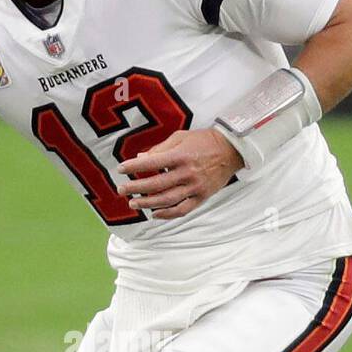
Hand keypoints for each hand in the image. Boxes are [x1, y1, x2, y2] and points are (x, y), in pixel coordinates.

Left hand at [116, 129, 243, 220]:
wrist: (231, 150)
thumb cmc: (203, 141)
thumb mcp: (180, 138)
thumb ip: (159, 149)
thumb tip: (140, 158)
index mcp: (180, 156)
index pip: (152, 163)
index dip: (134, 167)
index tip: (121, 169)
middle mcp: (187, 173)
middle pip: (156, 184)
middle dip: (136, 188)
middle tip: (122, 190)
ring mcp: (195, 187)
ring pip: (167, 200)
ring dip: (148, 203)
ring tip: (134, 203)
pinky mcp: (202, 196)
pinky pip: (183, 209)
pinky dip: (167, 214)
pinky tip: (154, 214)